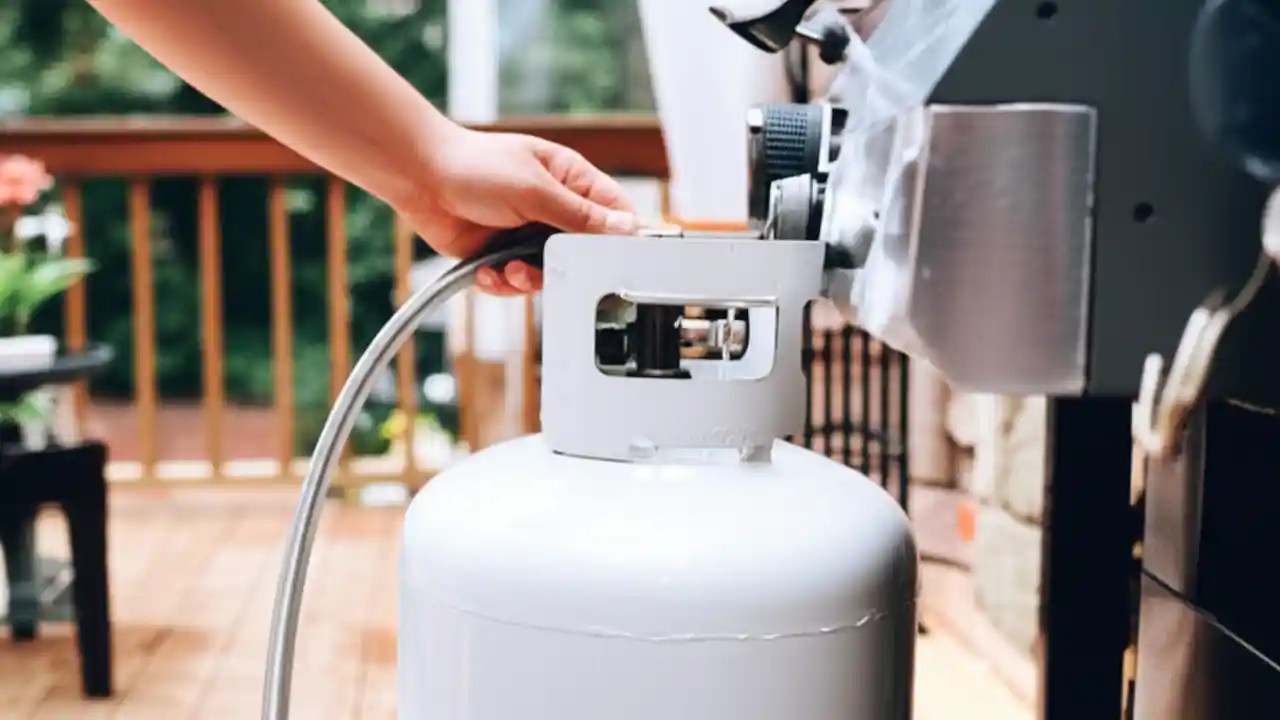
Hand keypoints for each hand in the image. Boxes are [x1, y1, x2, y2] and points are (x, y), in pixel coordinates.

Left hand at [403, 126, 637, 294]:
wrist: (420, 177)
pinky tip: (489, 271)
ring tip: (508, 269)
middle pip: (582, 252)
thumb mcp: (535, 189)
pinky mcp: (502, 254)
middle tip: (545, 264)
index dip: (617, 238)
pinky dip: (503, 283)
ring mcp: (527, 233)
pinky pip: (516, 282)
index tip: (609, 258)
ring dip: (528, 278)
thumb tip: (625, 227)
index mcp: (570, 180)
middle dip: (563, 265)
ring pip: (549, 273)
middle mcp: (553, 209)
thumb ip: (580, 215)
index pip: (613, 213)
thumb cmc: (474, 165)